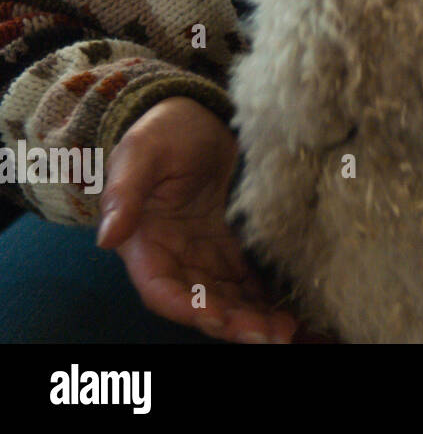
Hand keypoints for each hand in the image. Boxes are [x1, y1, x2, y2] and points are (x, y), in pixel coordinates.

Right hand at [96, 96, 297, 343]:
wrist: (191, 113)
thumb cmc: (161, 130)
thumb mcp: (140, 153)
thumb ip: (124, 193)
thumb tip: (108, 236)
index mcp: (144, 242)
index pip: (163, 289)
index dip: (190, 309)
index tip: (221, 320)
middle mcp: (172, 254)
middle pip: (201, 300)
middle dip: (233, 322)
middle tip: (272, 335)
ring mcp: (200, 250)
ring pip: (226, 294)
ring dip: (253, 316)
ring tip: (287, 331)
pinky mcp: (225, 241)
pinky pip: (243, 276)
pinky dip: (262, 295)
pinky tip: (289, 310)